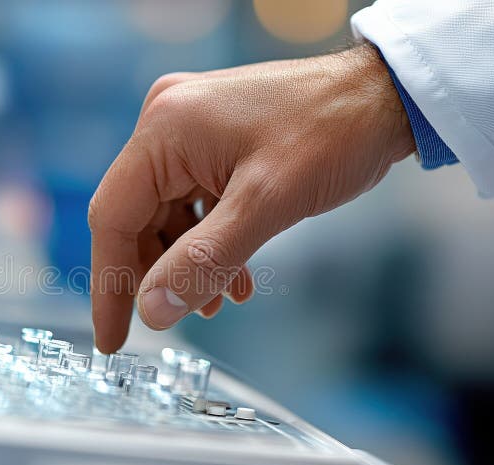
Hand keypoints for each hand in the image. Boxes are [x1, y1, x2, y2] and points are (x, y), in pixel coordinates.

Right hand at [88, 44, 414, 352]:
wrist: (383, 95)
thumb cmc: (333, 132)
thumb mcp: (266, 204)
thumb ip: (205, 260)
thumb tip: (153, 311)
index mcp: (164, 130)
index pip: (113, 217)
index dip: (110, 284)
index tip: (112, 339)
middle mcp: (166, 124)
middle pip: (137, 219)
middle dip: (160, 274)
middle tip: (183, 317)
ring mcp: (188, 132)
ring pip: (166, 216)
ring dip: (190, 262)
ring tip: (222, 299)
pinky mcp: (210, 142)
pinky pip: (192, 203)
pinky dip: (209, 241)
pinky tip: (238, 274)